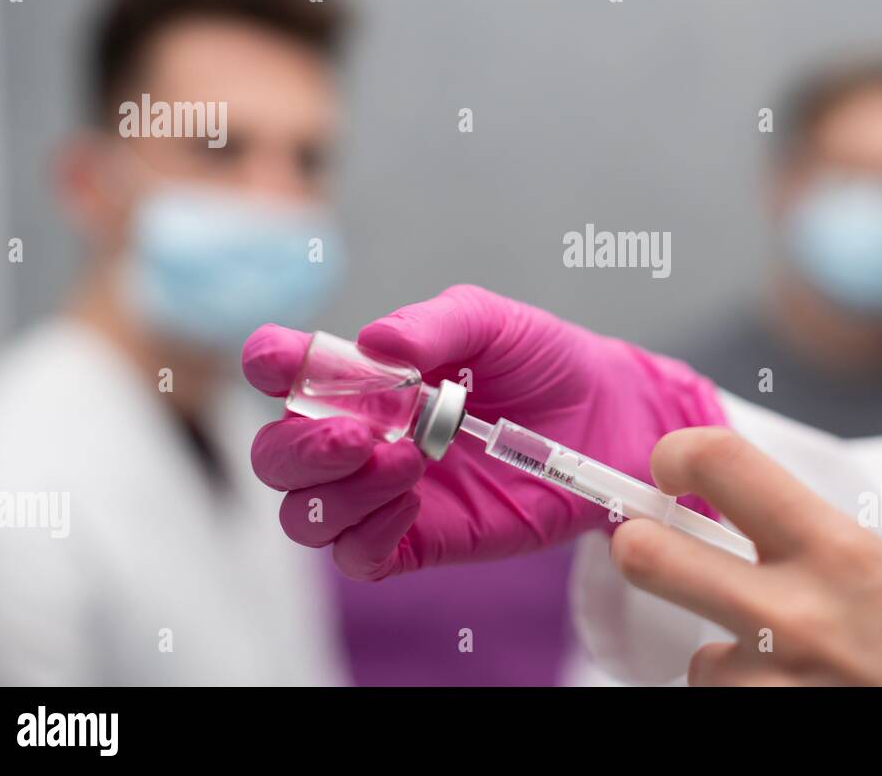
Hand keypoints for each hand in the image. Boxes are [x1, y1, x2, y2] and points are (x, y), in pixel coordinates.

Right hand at [242, 285, 725, 578]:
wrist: (610, 418)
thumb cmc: (545, 361)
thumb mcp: (493, 323)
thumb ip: (433, 325)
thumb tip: (371, 345)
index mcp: (365, 376)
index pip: (286, 372)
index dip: (270, 365)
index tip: (281, 363)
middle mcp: (362, 434)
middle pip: (277, 457)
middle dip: (300, 447)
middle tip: (358, 433)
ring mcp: (386, 492)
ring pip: (307, 514)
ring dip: (337, 491)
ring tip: (407, 459)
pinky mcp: (420, 539)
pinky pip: (358, 557)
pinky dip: (367, 534)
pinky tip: (411, 500)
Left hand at [610, 428, 881, 685]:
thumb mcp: (875, 570)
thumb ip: (797, 539)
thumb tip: (716, 508)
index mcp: (833, 548)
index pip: (721, 461)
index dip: (675, 454)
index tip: (668, 468)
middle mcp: (793, 614)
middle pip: (650, 555)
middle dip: (635, 544)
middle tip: (643, 544)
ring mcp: (771, 684)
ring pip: (698, 660)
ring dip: (731, 662)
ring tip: (796, 670)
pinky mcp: (760, 728)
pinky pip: (719, 705)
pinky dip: (748, 701)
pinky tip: (799, 698)